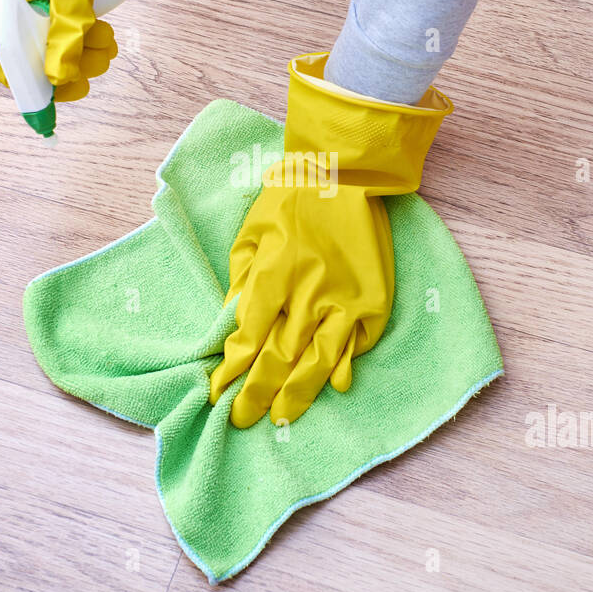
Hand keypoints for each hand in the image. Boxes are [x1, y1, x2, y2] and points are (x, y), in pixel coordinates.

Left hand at [209, 53, 452, 427]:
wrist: (347, 173)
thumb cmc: (290, 199)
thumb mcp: (252, 233)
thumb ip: (243, 279)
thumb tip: (235, 322)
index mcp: (274, 275)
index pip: (247, 335)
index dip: (231, 368)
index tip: (218, 390)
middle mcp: (309, 294)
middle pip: (278, 357)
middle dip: (257, 392)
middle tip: (242, 418)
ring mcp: (345, 300)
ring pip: (318, 360)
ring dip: (298, 393)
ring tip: (281, 417)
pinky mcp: (374, 302)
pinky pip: (358, 343)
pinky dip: (345, 366)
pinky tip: (334, 387)